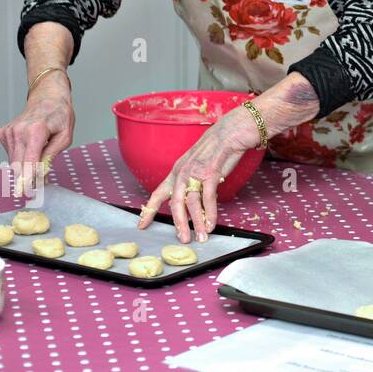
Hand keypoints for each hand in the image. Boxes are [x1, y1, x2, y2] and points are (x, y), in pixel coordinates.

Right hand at [0, 72, 73, 197]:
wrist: (47, 97)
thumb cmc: (60, 115)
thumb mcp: (65, 136)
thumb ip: (51, 155)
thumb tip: (40, 174)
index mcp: (35, 131)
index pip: (28, 161)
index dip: (27, 178)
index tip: (25, 192)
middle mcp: (18, 131)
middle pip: (18, 164)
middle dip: (26, 178)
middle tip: (37, 188)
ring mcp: (9, 132)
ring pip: (13, 160)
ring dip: (24, 167)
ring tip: (39, 162)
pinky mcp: (4, 133)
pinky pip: (11, 153)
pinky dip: (20, 156)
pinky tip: (31, 147)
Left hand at [139, 107, 259, 242]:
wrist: (230, 132)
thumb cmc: (215, 148)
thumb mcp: (195, 163)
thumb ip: (191, 179)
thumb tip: (193, 196)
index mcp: (176, 171)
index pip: (158, 193)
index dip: (149, 210)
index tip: (142, 225)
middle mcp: (182, 173)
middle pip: (175, 203)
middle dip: (179, 224)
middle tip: (182, 239)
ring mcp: (196, 173)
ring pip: (192, 204)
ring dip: (197, 223)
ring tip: (202, 236)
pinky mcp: (211, 174)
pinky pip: (209, 199)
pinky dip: (211, 213)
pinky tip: (212, 224)